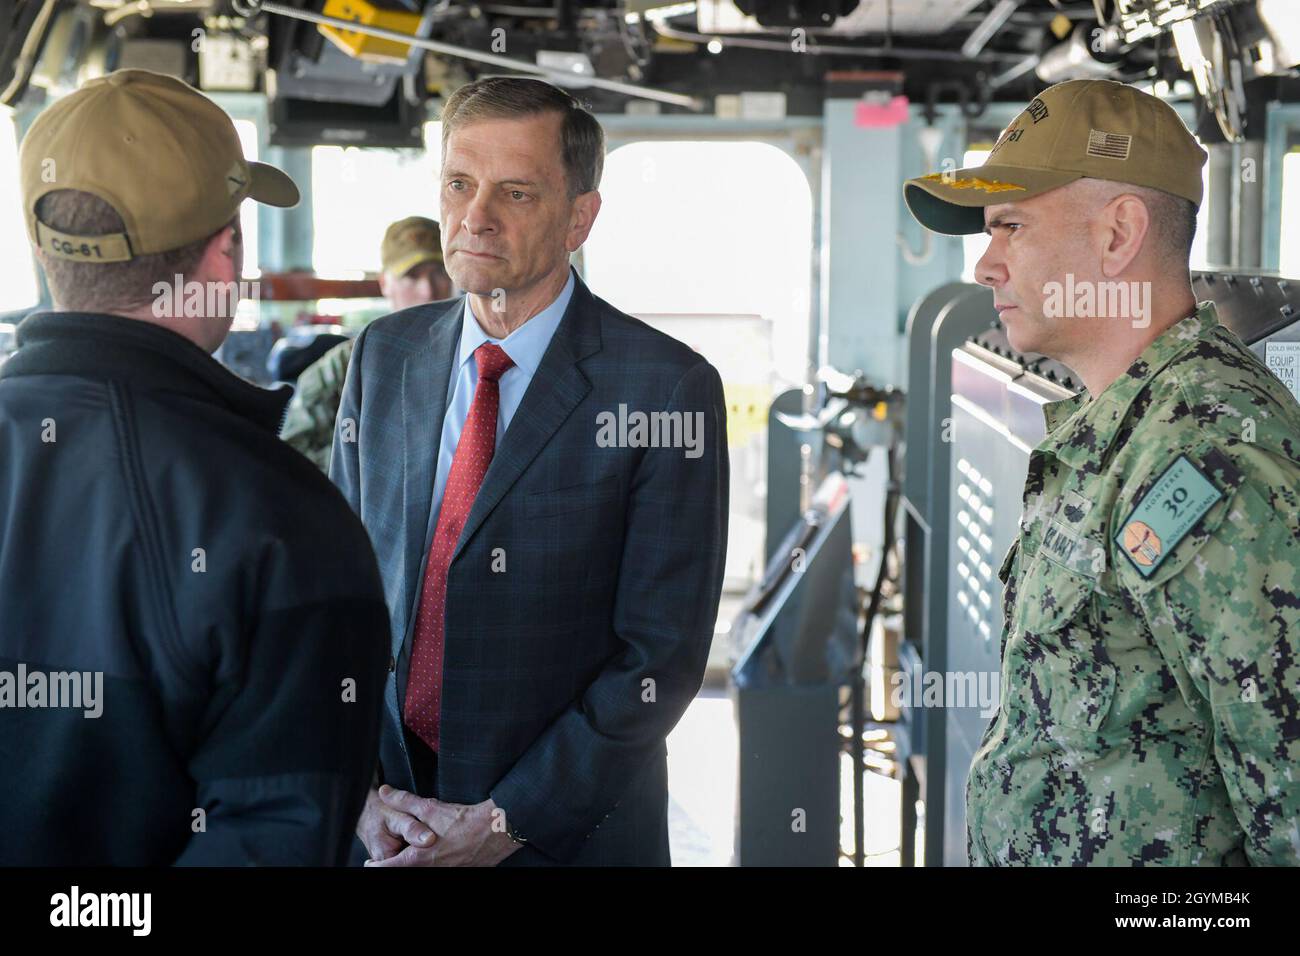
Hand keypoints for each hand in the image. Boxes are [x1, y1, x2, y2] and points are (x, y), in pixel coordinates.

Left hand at [363, 788, 522, 866]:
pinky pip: (439, 869)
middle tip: (393, 853)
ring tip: (416, 850)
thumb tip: (385, 792)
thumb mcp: (430, 808)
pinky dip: (433, 862)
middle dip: (397, 861)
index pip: (387, 868)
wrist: (496, 830)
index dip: (376, 865)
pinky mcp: (457, 871)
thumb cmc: (464, 821)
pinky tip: (440, 850)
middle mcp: (430, 870)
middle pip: (404, 870)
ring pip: (421, 870)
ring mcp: (444, 872)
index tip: (370, 862)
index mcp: (418, 858)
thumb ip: (404, 801)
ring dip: (416, 861)